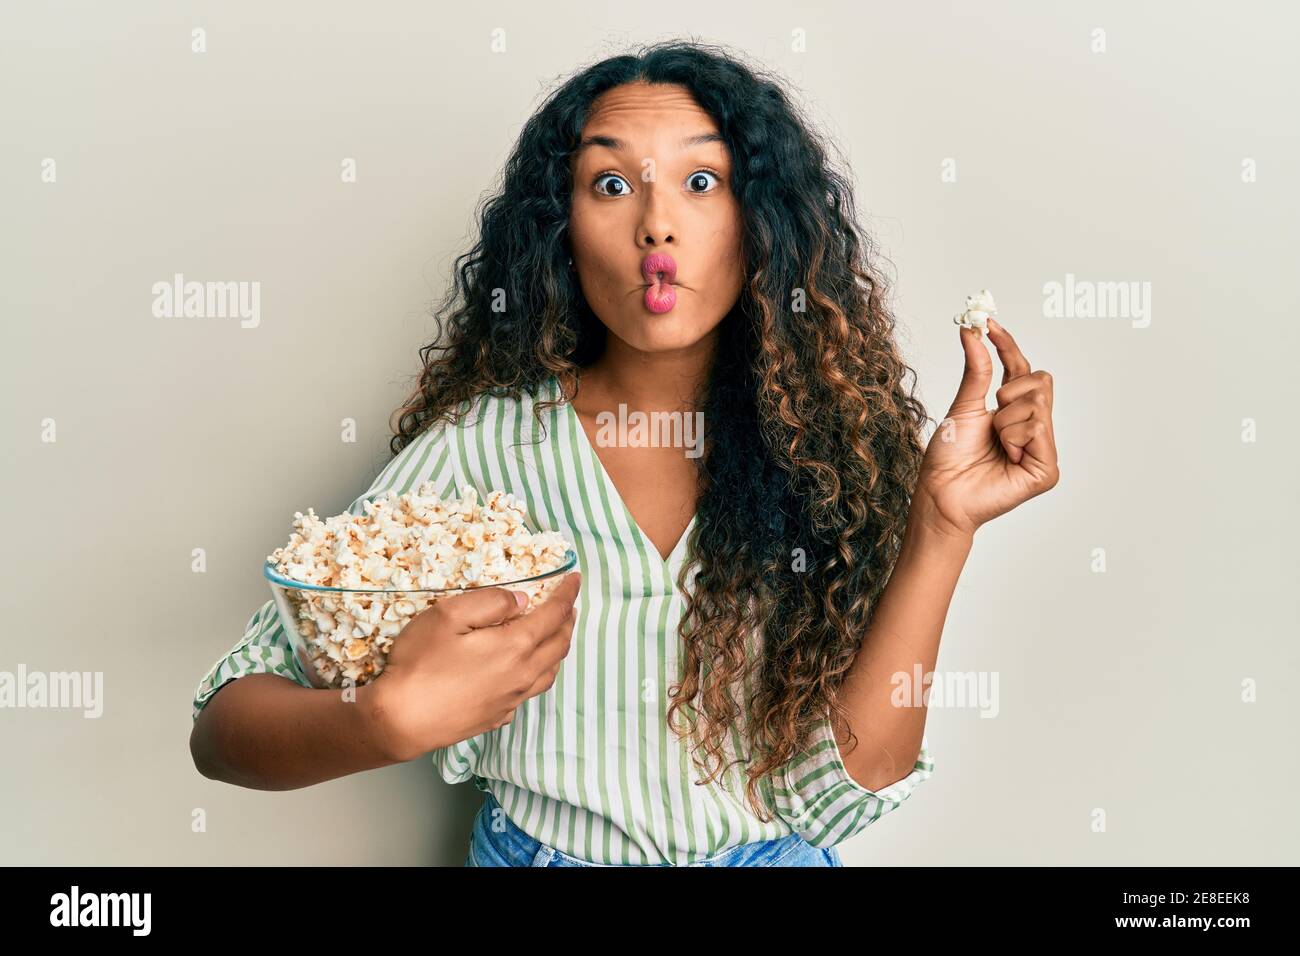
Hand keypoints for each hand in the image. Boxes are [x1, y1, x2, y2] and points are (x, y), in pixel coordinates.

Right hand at [370, 571, 580, 761]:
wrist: (401, 722)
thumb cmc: (420, 664)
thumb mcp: (448, 615)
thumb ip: (490, 602)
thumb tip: (522, 601)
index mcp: (516, 646)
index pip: (553, 614)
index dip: (567, 593)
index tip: (575, 578)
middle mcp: (522, 675)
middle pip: (559, 644)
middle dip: (568, 620)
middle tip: (568, 604)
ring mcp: (512, 700)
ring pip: (550, 672)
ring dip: (558, 648)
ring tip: (556, 634)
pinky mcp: (498, 717)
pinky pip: (531, 691)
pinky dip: (540, 673)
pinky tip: (527, 670)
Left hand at [914, 317, 1059, 539]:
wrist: (940, 493)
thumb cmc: (948, 458)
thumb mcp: (964, 406)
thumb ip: (977, 371)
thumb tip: (972, 331)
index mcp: (1013, 414)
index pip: (1022, 370)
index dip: (1008, 346)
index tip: (988, 322)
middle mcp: (1032, 429)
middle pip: (1041, 380)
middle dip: (1011, 391)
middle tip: (992, 414)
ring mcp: (1042, 450)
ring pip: (1038, 403)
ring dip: (1006, 420)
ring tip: (995, 444)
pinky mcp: (1046, 470)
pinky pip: (1038, 428)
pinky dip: (1014, 437)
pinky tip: (1005, 457)